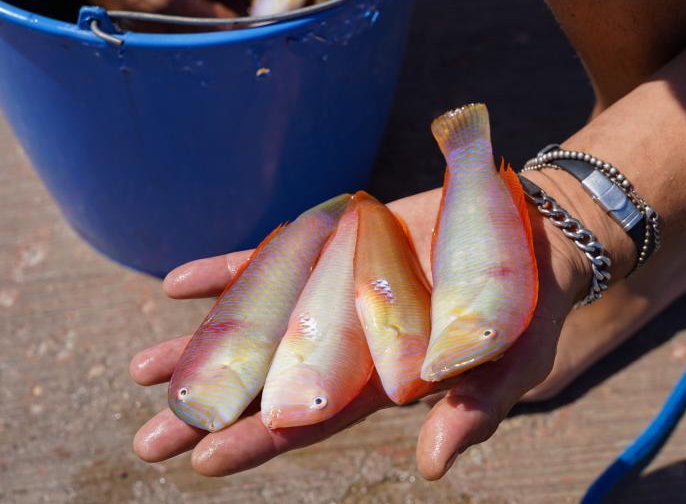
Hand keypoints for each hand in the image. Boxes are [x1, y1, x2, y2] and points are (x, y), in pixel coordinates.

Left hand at [131, 182, 595, 478]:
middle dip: (212, 410)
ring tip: (143, 373)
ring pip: (261, 324)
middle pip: (270, 382)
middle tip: (147, 442)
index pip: (313, 416)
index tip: (203, 459)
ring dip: (204, 347)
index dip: (262, 438)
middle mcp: (348, 340)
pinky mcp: (337, 246)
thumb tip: (433, 465)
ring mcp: (335, 292)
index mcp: (384, 378)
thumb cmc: (526, 313)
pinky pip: (275, 260)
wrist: (527, 236)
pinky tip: (177, 283)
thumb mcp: (513, 364)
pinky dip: (229, 270)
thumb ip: (475, 408)